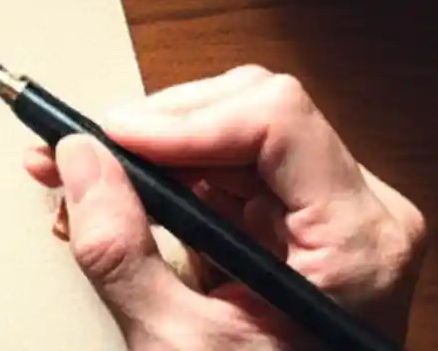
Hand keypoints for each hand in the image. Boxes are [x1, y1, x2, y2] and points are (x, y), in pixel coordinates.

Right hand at [24, 66, 426, 349]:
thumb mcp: (180, 346)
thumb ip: (122, 254)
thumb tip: (78, 162)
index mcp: (357, 243)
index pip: (278, 123)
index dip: (186, 120)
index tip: (113, 138)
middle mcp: (359, 212)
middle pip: (251, 111)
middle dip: (156, 128)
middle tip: (81, 152)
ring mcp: (330, 212)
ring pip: (232, 128)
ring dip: (150, 149)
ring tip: (85, 176)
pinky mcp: (297, 221)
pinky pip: (225, 165)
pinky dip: (165, 175)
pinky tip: (120, 196)